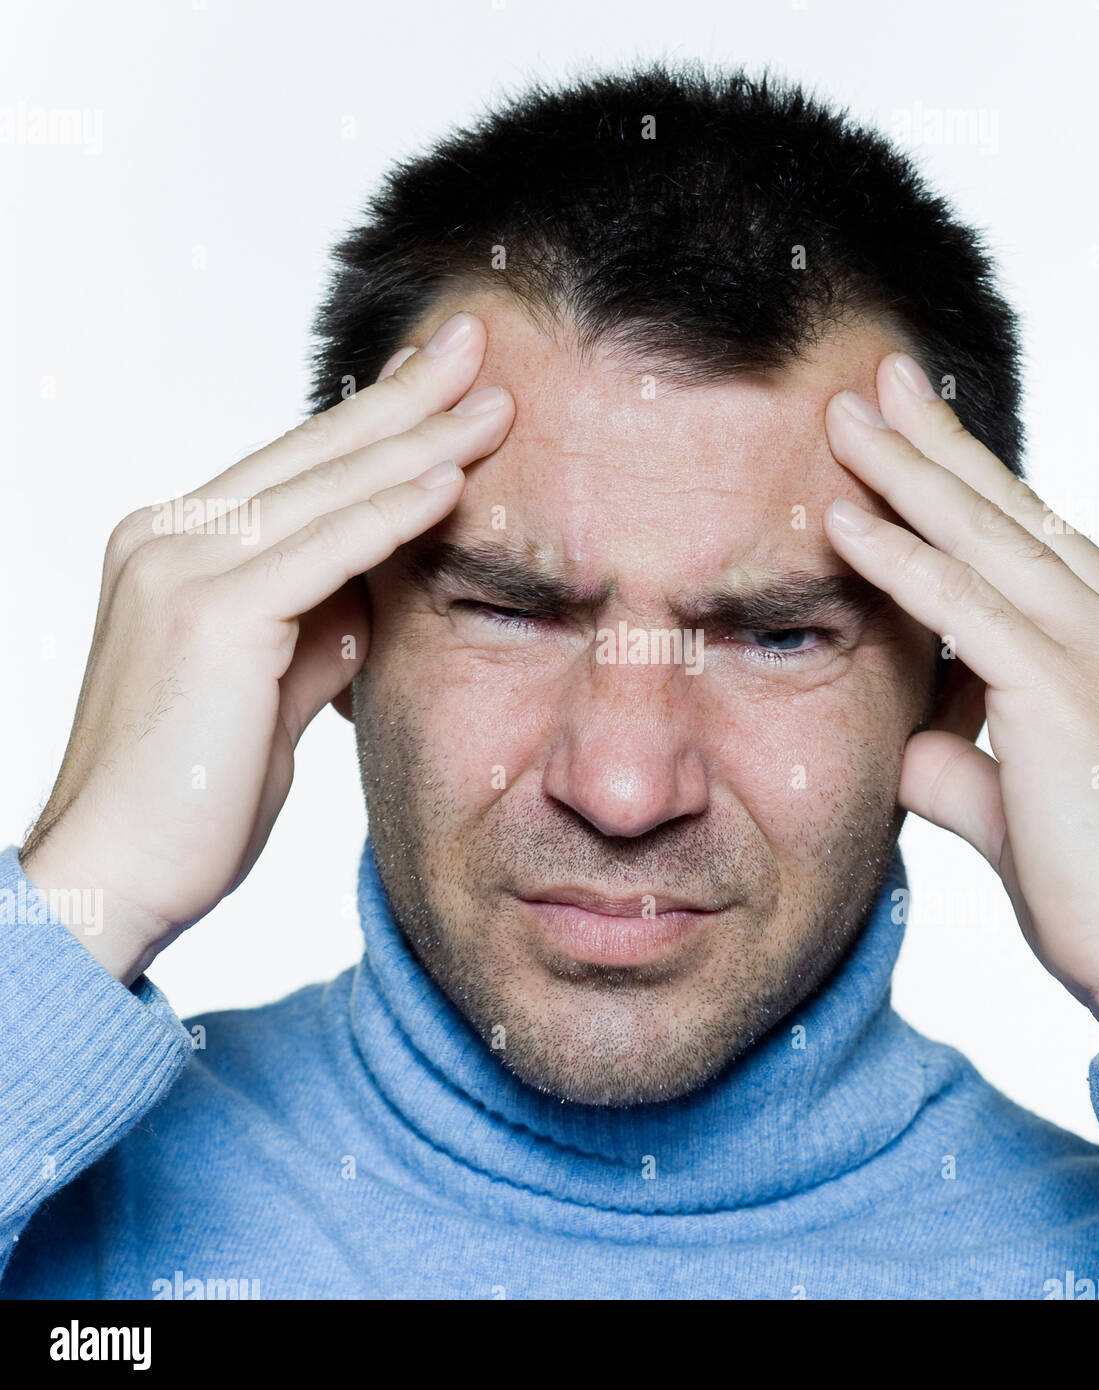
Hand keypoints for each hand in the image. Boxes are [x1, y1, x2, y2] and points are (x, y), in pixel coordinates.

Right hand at [19, 311, 513, 985]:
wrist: (117, 876)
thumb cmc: (194, 795)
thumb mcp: (273, 688)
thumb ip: (318, 626)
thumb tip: (378, 586)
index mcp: (177, 549)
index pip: (297, 468)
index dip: (375, 419)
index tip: (440, 382)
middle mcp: (168, 539)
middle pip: (313, 453)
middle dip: (405, 396)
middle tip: (476, 342)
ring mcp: (179, 568)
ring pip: (324, 487)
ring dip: (418, 438)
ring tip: (494, 398)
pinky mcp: (209, 614)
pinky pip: (323, 549)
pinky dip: (391, 512)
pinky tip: (451, 476)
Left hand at [823, 353, 1098, 1041]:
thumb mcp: (1026, 804)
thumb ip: (968, 757)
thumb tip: (912, 739)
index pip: (1042, 542)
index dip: (974, 486)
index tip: (921, 439)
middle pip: (1017, 512)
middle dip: (939, 442)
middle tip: (882, 380)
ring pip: (988, 536)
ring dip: (906, 472)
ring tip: (844, 417)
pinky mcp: (1069, 687)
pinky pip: (962, 603)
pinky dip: (898, 557)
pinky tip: (842, 516)